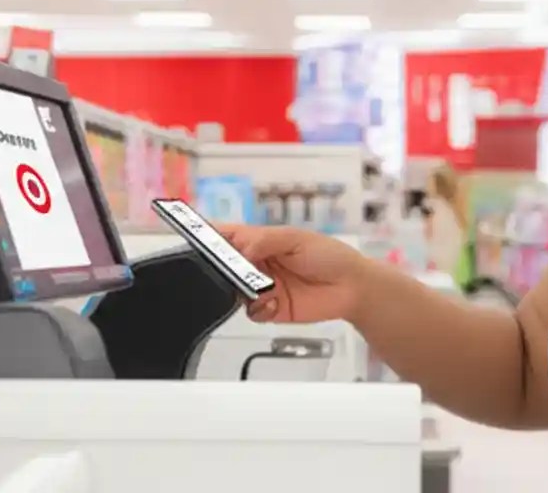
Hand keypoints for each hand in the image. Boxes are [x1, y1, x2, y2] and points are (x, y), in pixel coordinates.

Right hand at [218, 225, 368, 324]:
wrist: (352, 288)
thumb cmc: (329, 255)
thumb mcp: (297, 239)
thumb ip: (266, 241)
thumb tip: (241, 249)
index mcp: (259, 241)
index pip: (226, 236)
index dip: (208, 237)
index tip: (194, 239)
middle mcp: (255, 264)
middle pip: (222, 266)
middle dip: (219, 269)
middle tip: (230, 270)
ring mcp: (260, 288)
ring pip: (231, 291)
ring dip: (240, 290)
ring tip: (259, 286)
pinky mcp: (269, 310)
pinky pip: (251, 311)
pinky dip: (259, 308)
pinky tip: (275, 302)